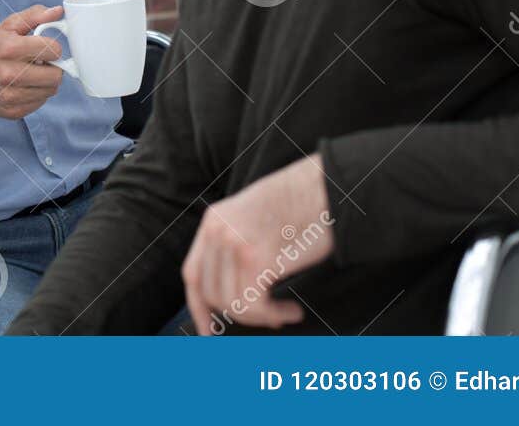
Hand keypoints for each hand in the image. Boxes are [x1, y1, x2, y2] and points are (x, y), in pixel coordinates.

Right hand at [0, 5, 65, 118]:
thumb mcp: (8, 26)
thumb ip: (34, 15)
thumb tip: (58, 11)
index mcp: (9, 48)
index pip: (53, 50)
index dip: (53, 48)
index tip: (46, 49)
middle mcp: (9, 74)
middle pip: (55, 76)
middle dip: (53, 67)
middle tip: (43, 63)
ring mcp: (10, 95)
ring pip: (50, 91)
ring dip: (46, 82)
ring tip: (33, 74)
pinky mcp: (12, 110)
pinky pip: (40, 103)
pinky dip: (37, 94)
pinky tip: (26, 86)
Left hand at [182, 153, 334, 334]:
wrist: (325, 187)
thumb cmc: (301, 204)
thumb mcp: (254, 216)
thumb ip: (237, 244)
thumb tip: (238, 292)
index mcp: (213, 221)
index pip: (193, 274)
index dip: (199, 307)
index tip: (208, 331)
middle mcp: (217, 232)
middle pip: (211, 293)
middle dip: (239, 316)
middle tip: (270, 317)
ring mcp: (234, 244)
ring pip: (232, 303)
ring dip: (260, 317)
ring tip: (284, 312)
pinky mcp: (256, 257)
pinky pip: (253, 304)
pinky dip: (273, 315)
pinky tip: (292, 311)